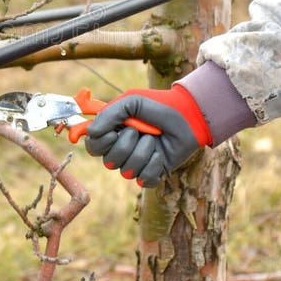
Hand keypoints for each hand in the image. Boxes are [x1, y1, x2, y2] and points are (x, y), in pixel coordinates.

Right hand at [85, 86, 211, 186]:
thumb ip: (109, 113)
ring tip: (154, 140)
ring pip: (126, 171)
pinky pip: (143, 179)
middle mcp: (121, 149)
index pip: (93, 145)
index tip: (113, 132)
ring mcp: (136, 163)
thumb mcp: (133, 101)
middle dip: (125, 145)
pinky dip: (153, 166)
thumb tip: (91, 132)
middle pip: (108, 161)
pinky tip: (160, 155)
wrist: (189, 116)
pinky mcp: (151, 173)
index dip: (99, 143)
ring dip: (142, 153)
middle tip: (138, 131)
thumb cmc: (160, 105)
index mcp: (113, 131)